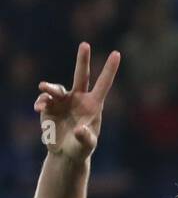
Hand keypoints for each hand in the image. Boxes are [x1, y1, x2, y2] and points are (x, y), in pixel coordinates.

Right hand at [34, 42, 120, 160]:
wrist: (65, 153)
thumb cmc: (81, 149)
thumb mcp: (86, 145)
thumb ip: (85, 137)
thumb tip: (78, 129)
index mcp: (93, 105)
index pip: (103, 84)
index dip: (110, 69)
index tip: (117, 53)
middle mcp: (79, 98)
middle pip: (81, 75)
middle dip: (82, 60)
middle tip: (85, 44)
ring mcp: (63, 101)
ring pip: (57, 88)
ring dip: (50, 88)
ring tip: (44, 89)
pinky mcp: (49, 106)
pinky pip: (44, 100)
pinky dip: (41, 102)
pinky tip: (39, 109)